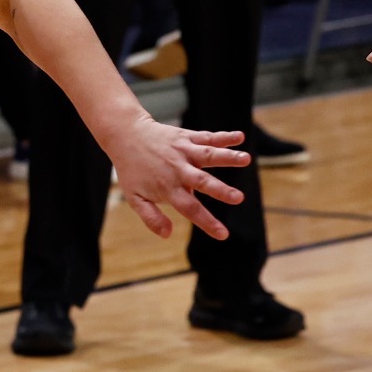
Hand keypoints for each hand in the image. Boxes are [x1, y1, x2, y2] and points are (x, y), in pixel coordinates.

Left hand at [98, 114, 248, 240]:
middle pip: (202, 182)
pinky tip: (240, 137)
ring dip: (227, 157)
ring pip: (208, 155)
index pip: (190, 209)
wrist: (126, 136)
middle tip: (239, 198)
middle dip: (221, 190)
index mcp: (168, 188)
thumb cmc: (132, 170)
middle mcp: (178, 170)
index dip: (207, 222)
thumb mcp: (134, 198)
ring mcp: (184, 152)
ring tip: (246, 159)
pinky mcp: (187, 137)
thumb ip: (151, 217)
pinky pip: (207, 137)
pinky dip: (224, 137)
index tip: (223, 234)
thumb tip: (167, 235)